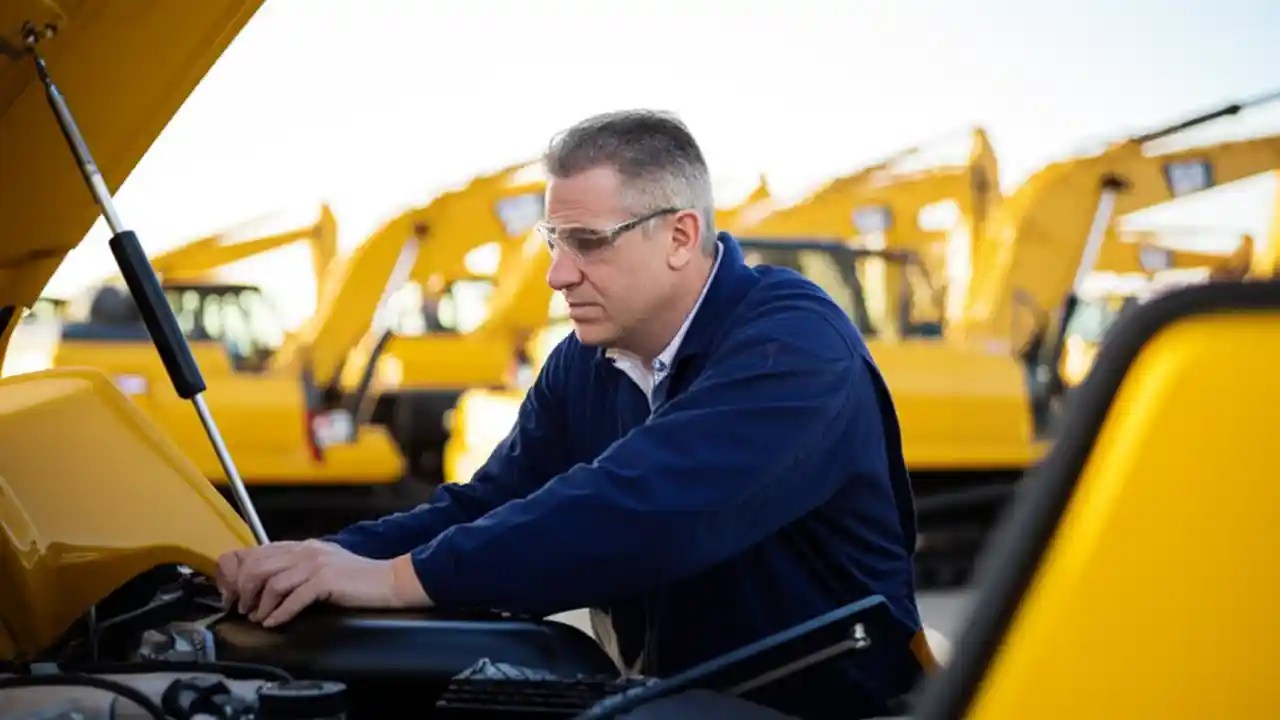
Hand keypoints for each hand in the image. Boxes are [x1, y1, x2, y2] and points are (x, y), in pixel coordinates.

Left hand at [214, 539, 430, 627]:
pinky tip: (274, 623)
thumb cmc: (357, 579)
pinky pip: (293, 598)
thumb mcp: (323, 566)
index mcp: (302, 546)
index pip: (257, 552)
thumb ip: (297, 569)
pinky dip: (279, 614)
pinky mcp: (326, 580)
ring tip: (258, 618)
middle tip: (242, 610)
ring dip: (259, 605)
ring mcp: (316, 564)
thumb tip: (266, 587)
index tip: (234, 595)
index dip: (239, 574)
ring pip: (271, 581)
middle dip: (244, 591)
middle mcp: (306, 550)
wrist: (389, 581)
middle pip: (258, 566)